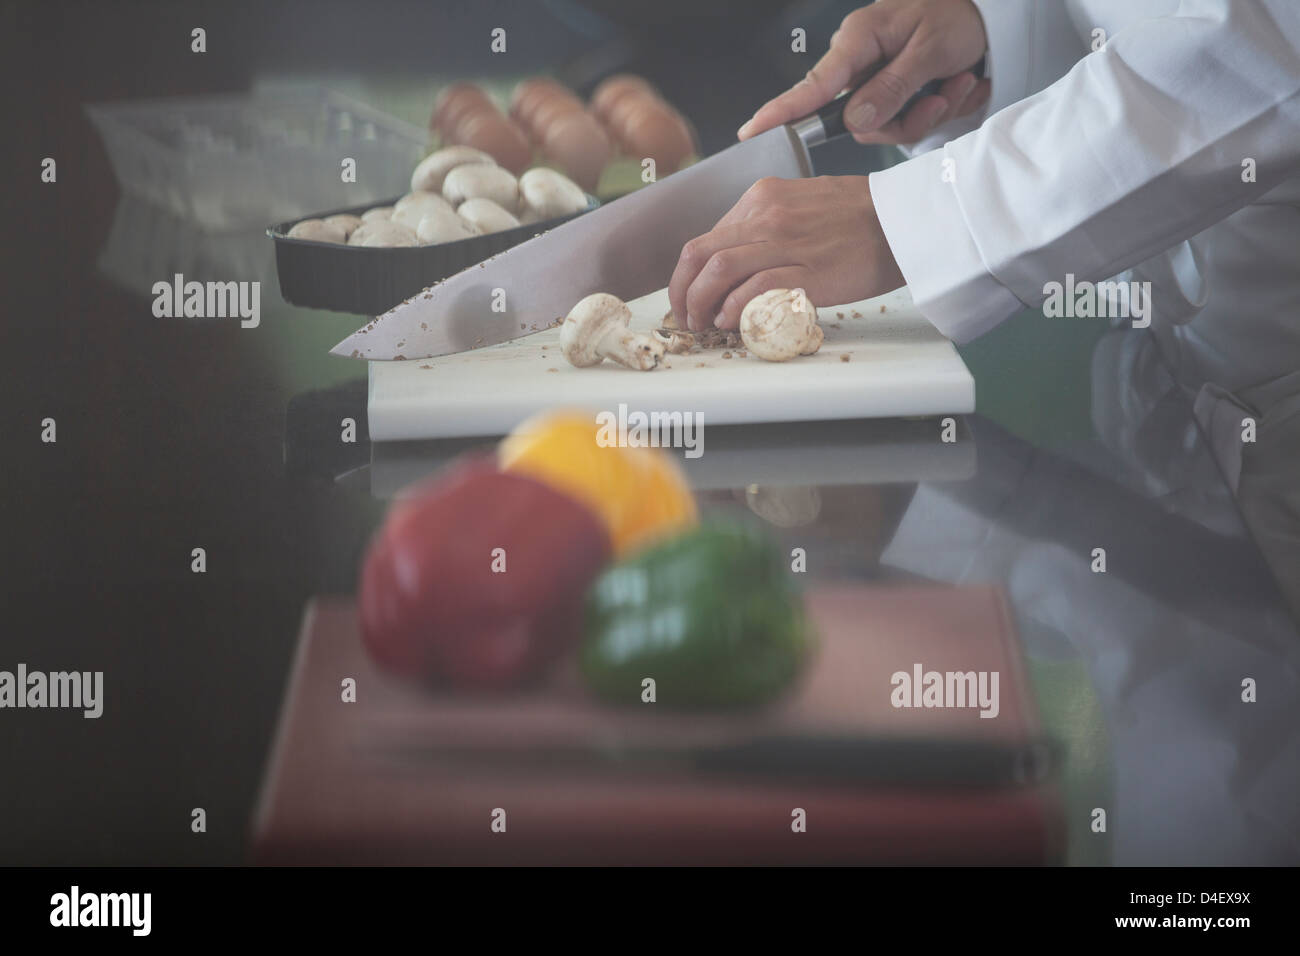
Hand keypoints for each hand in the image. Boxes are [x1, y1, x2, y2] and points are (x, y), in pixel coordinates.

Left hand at [668, 175, 903, 330]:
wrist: (904, 220)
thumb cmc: (859, 218)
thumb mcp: (802, 205)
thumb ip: (766, 227)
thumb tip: (737, 260)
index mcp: (762, 198)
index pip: (706, 237)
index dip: (689, 274)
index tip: (689, 297)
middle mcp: (767, 215)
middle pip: (700, 254)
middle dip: (683, 292)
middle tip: (686, 317)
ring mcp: (786, 241)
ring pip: (719, 270)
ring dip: (701, 303)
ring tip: (704, 324)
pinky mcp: (807, 269)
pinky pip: (755, 287)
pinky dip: (734, 308)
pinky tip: (730, 322)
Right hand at [738, 0, 989, 144]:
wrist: (990, 11)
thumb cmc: (959, 13)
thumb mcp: (930, 49)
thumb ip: (892, 88)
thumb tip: (857, 121)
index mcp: (858, 41)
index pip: (811, 86)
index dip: (780, 112)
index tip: (751, 132)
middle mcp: (861, 63)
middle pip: (861, 120)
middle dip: (908, 117)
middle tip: (942, 96)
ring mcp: (877, 79)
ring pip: (888, 126)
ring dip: (931, 110)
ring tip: (958, 81)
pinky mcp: (895, 91)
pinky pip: (908, 120)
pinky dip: (940, 106)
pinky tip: (959, 83)